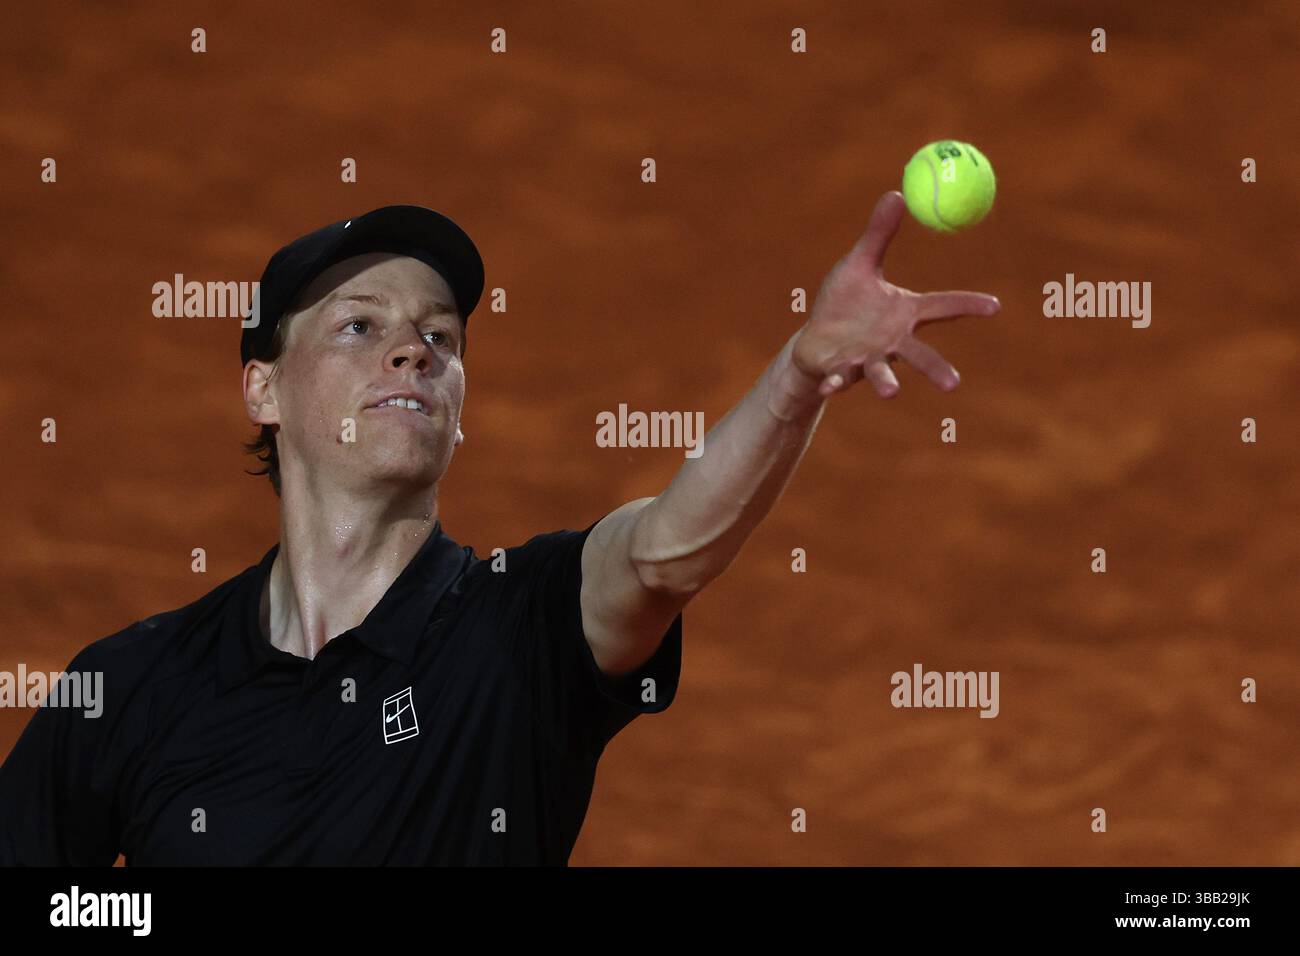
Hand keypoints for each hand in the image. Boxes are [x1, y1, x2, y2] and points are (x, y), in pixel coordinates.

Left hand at [792, 190, 1000, 398]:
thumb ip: (878, 234)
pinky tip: (830, 385)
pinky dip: (836, 382)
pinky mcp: (840, 370)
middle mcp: (891, 341)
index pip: (941, 307)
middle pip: (920, 354)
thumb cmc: (843, 303)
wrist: (815, 340)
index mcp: (903, 314)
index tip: (995, 306)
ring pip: (882, 373)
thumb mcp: (859, 264)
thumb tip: (897, 192)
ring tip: (892, 392)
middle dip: (936, 369)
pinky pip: (840, 378)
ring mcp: (867, 359)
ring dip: (887, 382)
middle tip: (954, 384)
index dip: (967, 305)